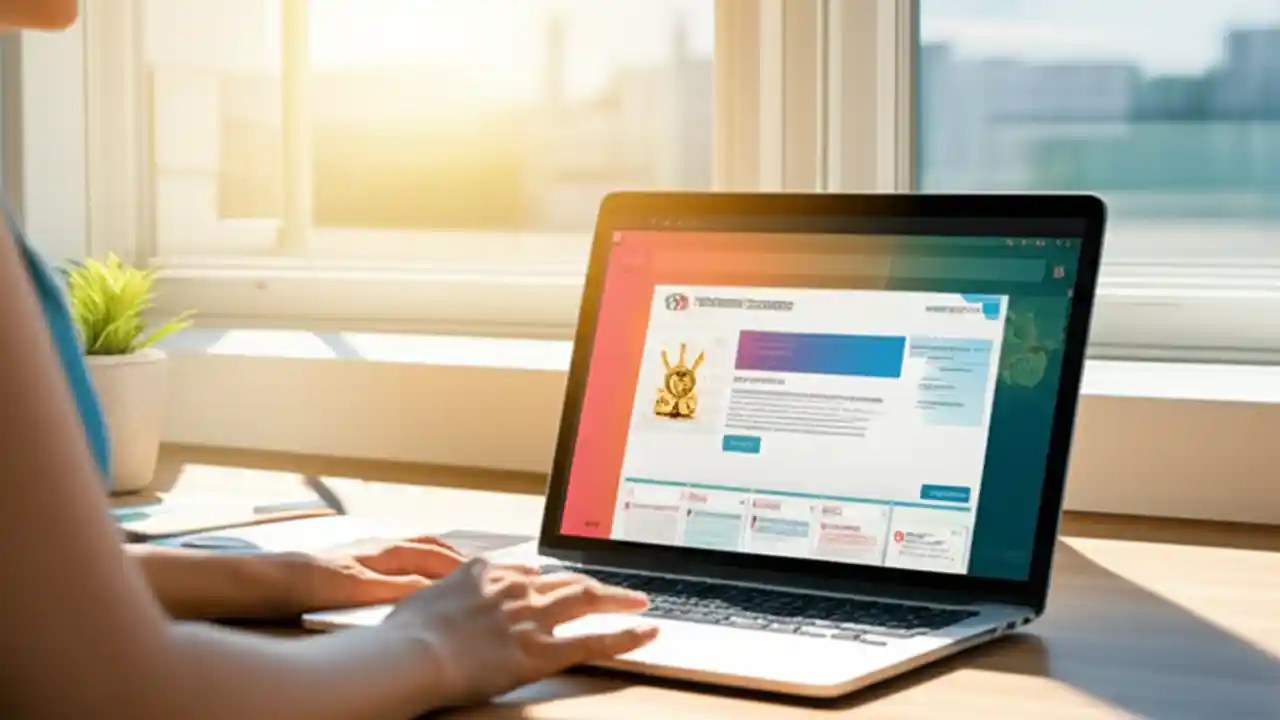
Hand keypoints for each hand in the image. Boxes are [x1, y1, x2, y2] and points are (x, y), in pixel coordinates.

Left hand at [276, 535, 465, 613]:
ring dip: (432, 558)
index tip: (486, 573)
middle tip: (475, 568)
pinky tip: (407, 580)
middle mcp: (378, 546)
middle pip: (425, 544)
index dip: (460, 564)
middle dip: (452, 554)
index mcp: (385, 550)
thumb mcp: (363, 589)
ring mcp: (363, 554)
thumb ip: (400, 586)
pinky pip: (393, 561)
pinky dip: (411, 566)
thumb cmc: (312, 582)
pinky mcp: (350, 565)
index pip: (434, 554)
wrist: (269, 580)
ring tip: (449, 570)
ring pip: (409, 550)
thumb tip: (439, 585)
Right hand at [387, 558, 657, 707]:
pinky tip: (645, 633)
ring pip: (587, 600)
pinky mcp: (541, 650)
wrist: (411, 654)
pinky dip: (625, 637)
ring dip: (618, 599)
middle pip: (566, 580)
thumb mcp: (424, 596)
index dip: (549, 581)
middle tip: (617, 589)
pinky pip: (593, 641)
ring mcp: (532, 618)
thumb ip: (451, 589)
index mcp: (486, 573)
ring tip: (640, 602)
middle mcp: (516, 589)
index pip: (529, 573)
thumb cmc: (406, 635)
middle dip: (595, 584)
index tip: (558, 584)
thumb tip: (458, 588)